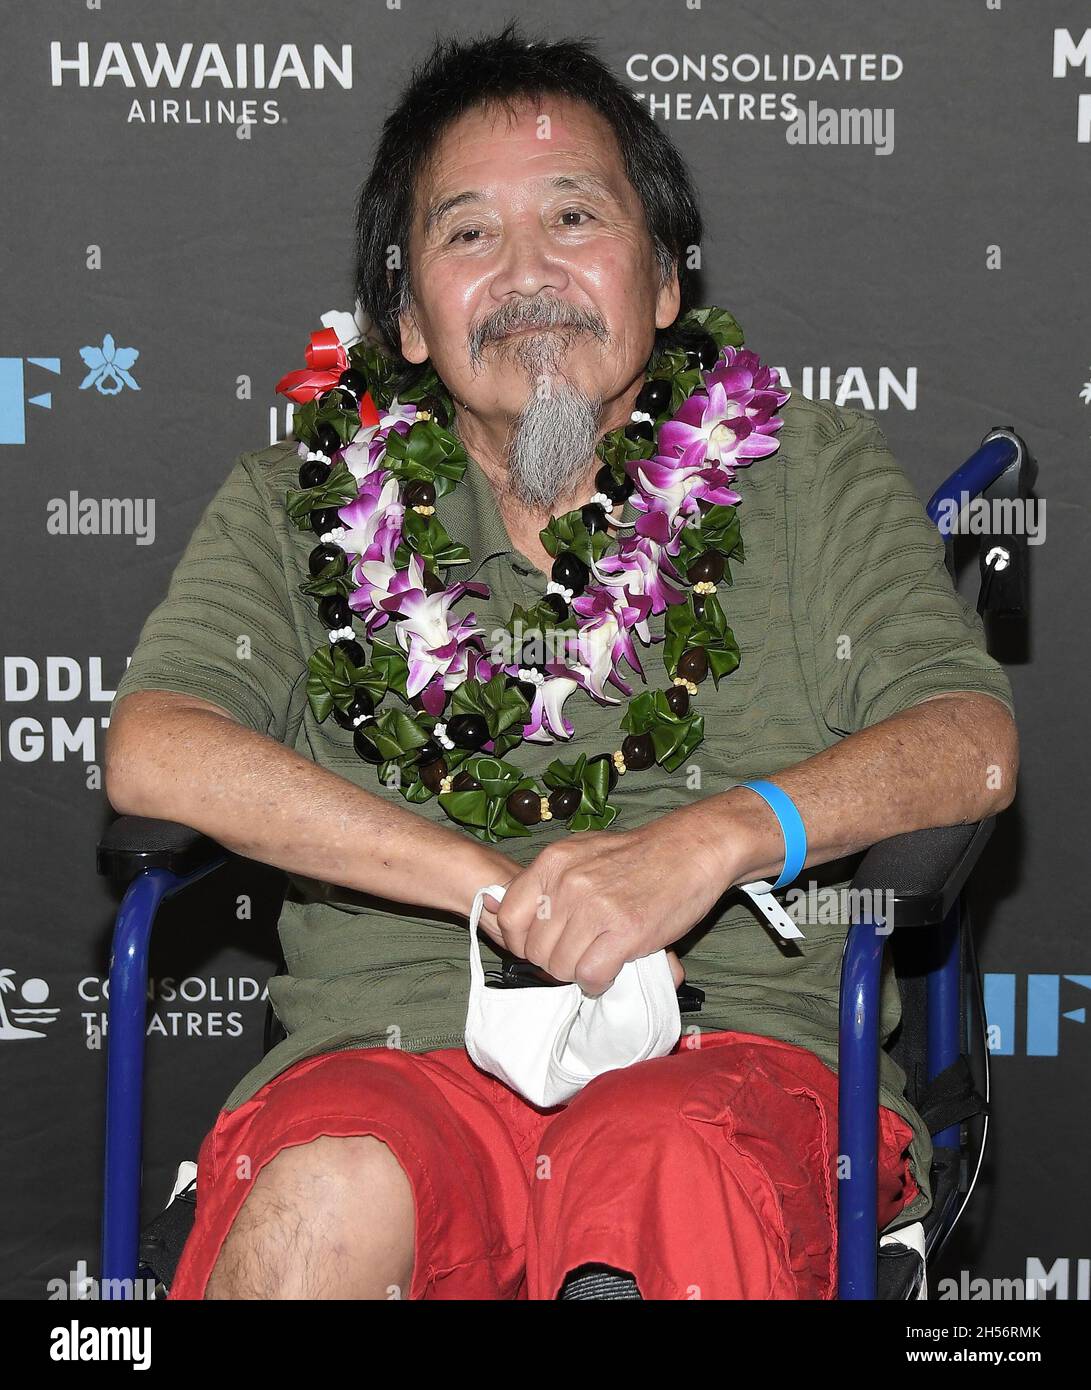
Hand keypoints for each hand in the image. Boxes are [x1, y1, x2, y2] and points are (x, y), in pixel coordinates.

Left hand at [481, 814, 733, 994]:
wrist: (690, 850)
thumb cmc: (636, 856)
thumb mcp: (579, 852)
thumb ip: (540, 880)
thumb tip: (487, 904)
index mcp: (552, 862)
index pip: (509, 918)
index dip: (522, 942)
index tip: (543, 945)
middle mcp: (568, 884)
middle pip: (535, 950)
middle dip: (553, 961)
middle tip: (578, 954)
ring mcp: (595, 908)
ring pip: (561, 967)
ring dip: (577, 973)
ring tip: (597, 959)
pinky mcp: (625, 932)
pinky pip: (591, 976)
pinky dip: (598, 982)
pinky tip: (611, 969)